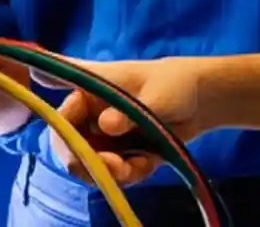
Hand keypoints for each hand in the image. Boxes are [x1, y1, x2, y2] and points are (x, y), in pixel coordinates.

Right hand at [52, 58, 210, 185]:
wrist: (197, 102)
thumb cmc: (171, 84)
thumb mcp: (154, 92)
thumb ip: (129, 109)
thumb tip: (106, 125)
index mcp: (87, 91)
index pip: (61, 115)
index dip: (65, 136)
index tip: (80, 151)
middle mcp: (89, 116)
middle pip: (68, 147)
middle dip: (87, 162)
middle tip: (114, 168)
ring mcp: (103, 138)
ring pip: (90, 166)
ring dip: (111, 173)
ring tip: (137, 166)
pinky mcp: (118, 156)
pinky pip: (114, 175)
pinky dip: (129, 175)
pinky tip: (148, 163)